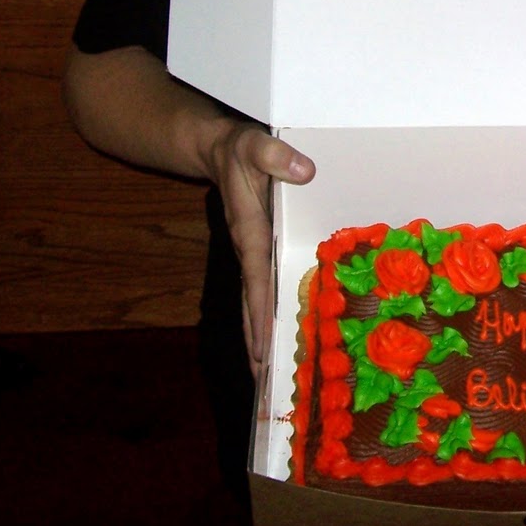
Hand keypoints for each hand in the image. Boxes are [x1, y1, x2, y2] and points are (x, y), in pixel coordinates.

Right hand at [205, 121, 314, 371]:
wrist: (219, 148)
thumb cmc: (240, 149)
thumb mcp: (255, 144)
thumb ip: (276, 156)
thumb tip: (305, 172)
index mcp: (250, 230)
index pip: (255, 280)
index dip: (259, 314)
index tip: (261, 348)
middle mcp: (249, 248)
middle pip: (252, 302)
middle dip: (255, 341)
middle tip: (262, 381)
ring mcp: (252, 251)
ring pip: (256, 299)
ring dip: (259, 333)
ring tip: (265, 372)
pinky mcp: (259, 248)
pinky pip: (262, 285)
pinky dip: (266, 311)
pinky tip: (276, 330)